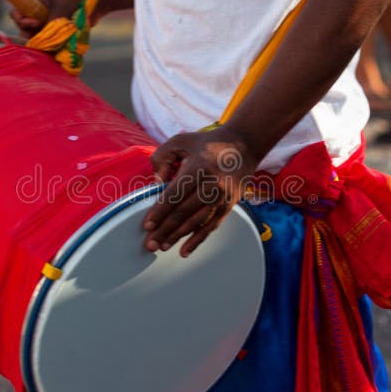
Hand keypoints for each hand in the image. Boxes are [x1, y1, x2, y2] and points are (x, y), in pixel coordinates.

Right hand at [9, 0, 85, 37]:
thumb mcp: (60, 13)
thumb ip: (48, 27)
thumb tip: (38, 44)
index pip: (17, 11)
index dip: (22, 21)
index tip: (35, 24)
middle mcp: (37, 5)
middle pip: (24, 25)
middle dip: (32, 33)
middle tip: (44, 36)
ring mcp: (45, 14)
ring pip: (35, 32)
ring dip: (42, 39)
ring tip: (52, 42)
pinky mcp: (54, 23)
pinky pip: (46, 35)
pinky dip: (50, 41)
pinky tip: (55, 47)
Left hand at [143, 126, 259, 257]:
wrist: (243, 145)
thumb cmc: (206, 144)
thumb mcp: (180, 141)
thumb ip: (162, 158)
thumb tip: (156, 183)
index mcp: (198, 167)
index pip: (175, 194)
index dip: (160, 211)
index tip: (147, 225)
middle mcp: (212, 183)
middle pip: (184, 211)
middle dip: (165, 229)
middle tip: (150, 243)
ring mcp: (223, 196)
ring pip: (197, 222)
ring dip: (178, 236)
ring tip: (162, 246)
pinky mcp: (230, 204)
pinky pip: (212, 226)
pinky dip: (198, 240)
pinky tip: (185, 250)